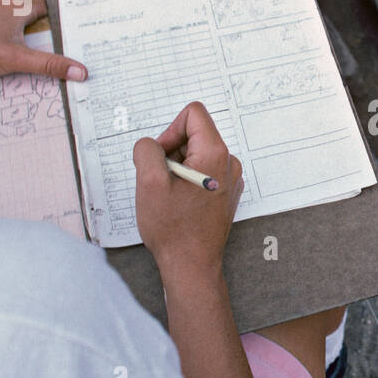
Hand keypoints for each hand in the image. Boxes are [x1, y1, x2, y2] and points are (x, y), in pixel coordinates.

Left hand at [0, 0, 86, 80]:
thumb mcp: (18, 58)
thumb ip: (49, 65)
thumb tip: (80, 71)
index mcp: (17, 7)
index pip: (47, 7)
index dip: (61, 19)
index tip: (75, 32)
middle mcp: (4, 8)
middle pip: (33, 19)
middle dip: (46, 35)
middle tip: (62, 52)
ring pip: (18, 28)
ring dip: (28, 42)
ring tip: (42, 59)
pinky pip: (4, 35)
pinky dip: (12, 46)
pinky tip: (13, 60)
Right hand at [133, 102, 243, 276]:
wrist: (191, 264)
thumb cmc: (174, 228)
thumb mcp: (149, 182)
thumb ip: (147, 150)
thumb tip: (150, 145)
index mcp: (215, 154)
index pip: (194, 114)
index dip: (169, 130)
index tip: (160, 157)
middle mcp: (228, 162)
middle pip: (195, 134)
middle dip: (171, 151)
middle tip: (160, 180)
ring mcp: (230, 178)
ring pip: (196, 154)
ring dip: (177, 167)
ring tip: (169, 194)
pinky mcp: (225, 192)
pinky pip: (202, 171)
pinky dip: (186, 179)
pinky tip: (178, 202)